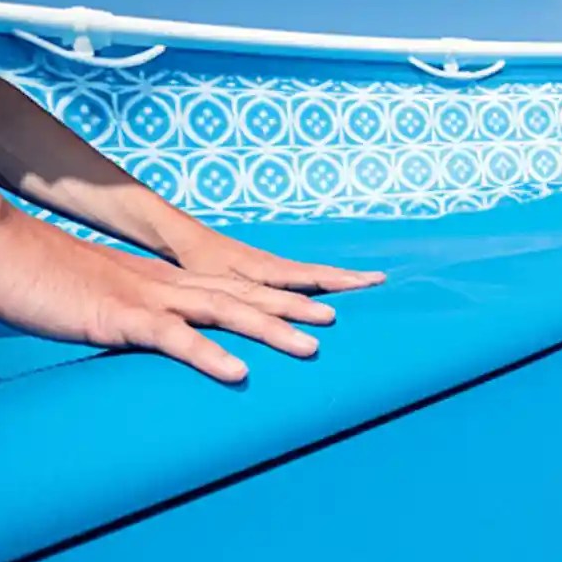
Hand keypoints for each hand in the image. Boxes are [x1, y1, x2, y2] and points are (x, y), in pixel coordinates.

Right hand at [0, 207, 335, 381]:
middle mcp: (166, 284)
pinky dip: (207, 354)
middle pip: (244, 294)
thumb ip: (129, 319)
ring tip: (313, 344)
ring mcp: (147, 298)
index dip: (279, 294)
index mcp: (164, 282)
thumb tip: (149, 338)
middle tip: (340, 315)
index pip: (234, 287)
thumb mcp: (97, 303)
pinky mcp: (119, 317)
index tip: (319, 302)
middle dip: (295, 305)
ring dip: (270, 328)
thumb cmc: (38, 279)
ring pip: (223, 312)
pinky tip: (238, 372)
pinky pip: (172, 338)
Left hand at [170, 225, 385, 293]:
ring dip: (338, 277)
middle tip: (381, 278)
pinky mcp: (263, 268)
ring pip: (311, 272)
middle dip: (350, 278)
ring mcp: (270, 265)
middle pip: (319, 273)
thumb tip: (276, 324)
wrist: (180, 237)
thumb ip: (248, 303)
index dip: (341, 282)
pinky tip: (328, 286)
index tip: (371, 282)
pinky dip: (320, 278)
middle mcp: (274, 266)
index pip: (312, 277)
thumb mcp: (219, 287)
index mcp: (268, 271)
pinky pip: (299, 274)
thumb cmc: (196, 264)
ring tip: (366, 281)